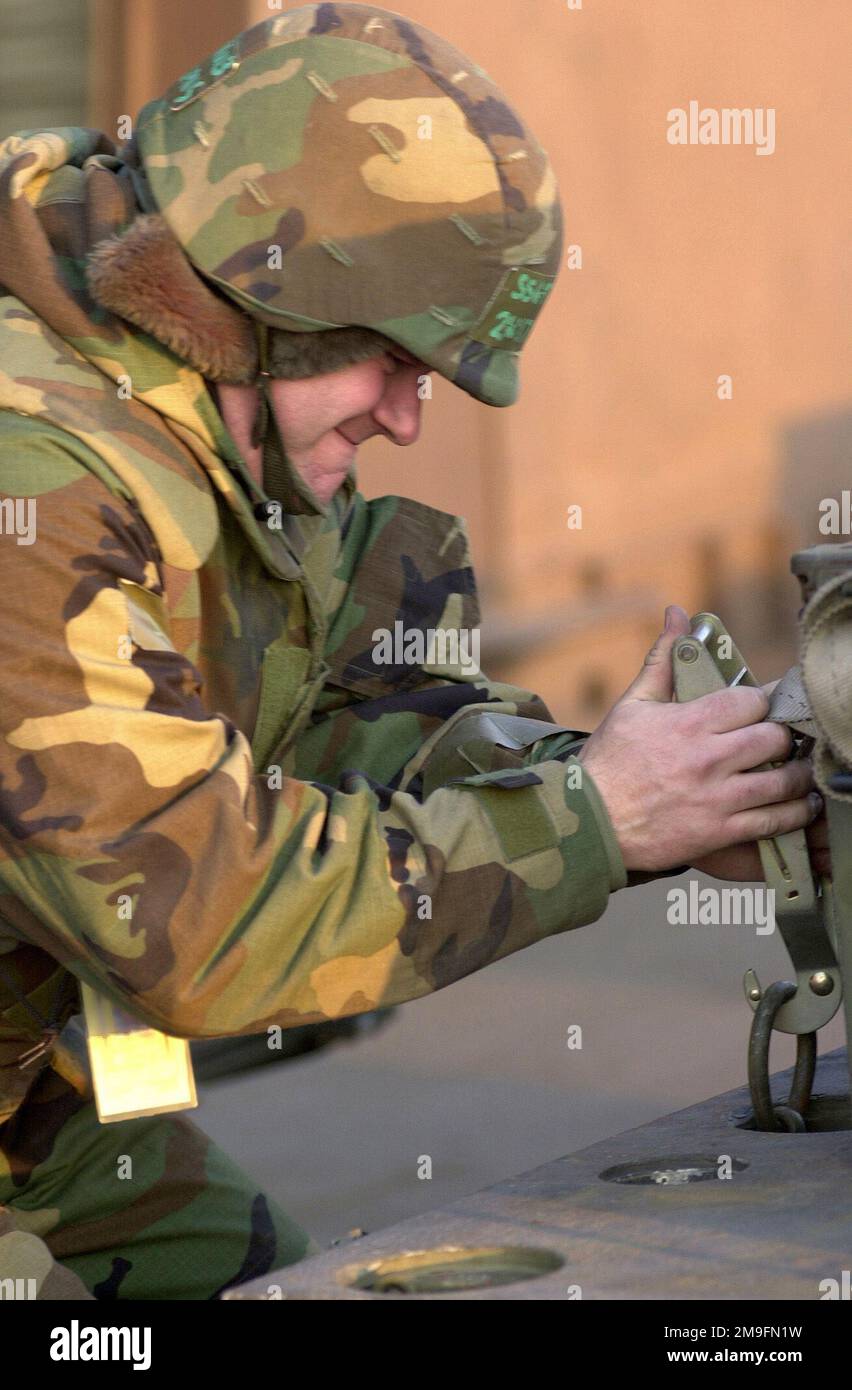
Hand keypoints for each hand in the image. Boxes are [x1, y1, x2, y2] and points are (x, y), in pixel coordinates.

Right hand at [577, 606, 822, 871]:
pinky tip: (799, 805)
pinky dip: (793, 813)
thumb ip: (662, 660)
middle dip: (781, 737)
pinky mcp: (719, 832)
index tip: (762, 708)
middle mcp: (708, 758)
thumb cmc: (608, 762)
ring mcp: (716, 798)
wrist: (588, 822)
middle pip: (774, 738)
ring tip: (795, 771)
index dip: (761, 702)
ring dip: (796, 775)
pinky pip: (772, 821)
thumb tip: (677, 615)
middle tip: (779, 740)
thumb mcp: (632, 704)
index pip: (751, 700)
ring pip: (783, 781)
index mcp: (689, 722)